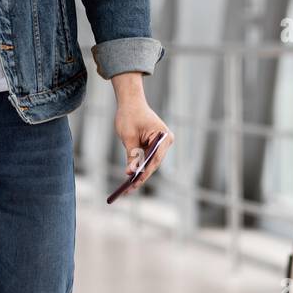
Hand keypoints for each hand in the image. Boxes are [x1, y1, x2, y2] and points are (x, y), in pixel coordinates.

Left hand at [112, 74, 171, 195]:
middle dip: (140, 177)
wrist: (130, 102)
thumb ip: (131, 155)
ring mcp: (161, 143)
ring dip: (139, 174)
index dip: (144, 173)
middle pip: (153, 163)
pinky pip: (147, 159)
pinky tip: (129, 177)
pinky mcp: (155, 145)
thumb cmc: (129, 115)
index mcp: (163, 136)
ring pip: (150, 163)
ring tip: (126, 189)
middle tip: (127, 191)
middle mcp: (166, 140)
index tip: (134, 184)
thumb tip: (130, 173)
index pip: (155, 159)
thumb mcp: (128, 137)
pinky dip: (139, 167)